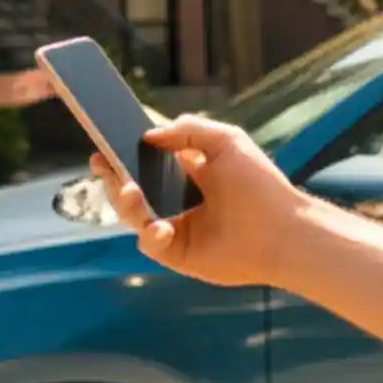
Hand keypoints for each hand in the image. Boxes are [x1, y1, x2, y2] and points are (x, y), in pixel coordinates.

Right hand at [90, 114, 306, 285]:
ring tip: (131, 191)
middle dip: (113, 176)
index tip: (104, 141)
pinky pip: (150, 243)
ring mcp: (175, 227)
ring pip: (134, 215)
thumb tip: (149, 134)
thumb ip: (188, 129)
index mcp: (188, 172)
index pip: (147, 160)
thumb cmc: (260, 184)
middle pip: (132, 187)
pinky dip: (151, 233)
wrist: (283, 231)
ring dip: (125, 202)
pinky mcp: (178, 254)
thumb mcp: (226, 141)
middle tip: (99, 162)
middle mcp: (178, 199)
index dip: (124, 151)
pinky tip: (164, 227)